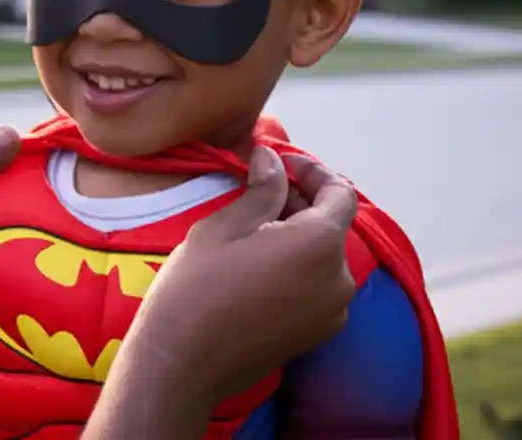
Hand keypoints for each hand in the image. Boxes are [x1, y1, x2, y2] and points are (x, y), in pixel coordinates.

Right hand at [86, 148, 357, 437]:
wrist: (182, 363)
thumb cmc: (196, 287)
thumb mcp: (226, 225)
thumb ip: (262, 188)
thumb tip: (272, 158)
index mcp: (320, 244)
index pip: (340, 192)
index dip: (313, 170)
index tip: (280, 162)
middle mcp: (338, 279)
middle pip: (332, 225)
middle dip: (300, 201)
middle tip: (256, 189)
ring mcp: (332, 312)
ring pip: (324, 257)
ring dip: (297, 235)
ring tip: (253, 228)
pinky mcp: (317, 334)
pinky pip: (317, 286)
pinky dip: (297, 267)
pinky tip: (258, 264)